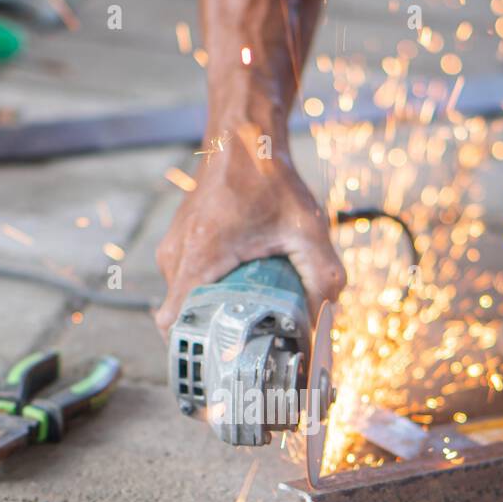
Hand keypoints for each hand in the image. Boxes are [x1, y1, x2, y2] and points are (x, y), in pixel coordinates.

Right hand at [154, 132, 344, 335]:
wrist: (243, 134)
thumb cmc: (268, 177)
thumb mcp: (307, 227)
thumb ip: (323, 274)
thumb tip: (329, 318)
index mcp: (198, 256)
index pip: (173, 322)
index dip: (191, 352)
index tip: (218, 367)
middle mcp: (176, 256)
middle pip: (183, 318)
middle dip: (212, 337)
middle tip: (247, 348)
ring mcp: (173, 249)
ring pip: (186, 301)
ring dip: (212, 313)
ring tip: (248, 316)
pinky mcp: (179, 243)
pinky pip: (188, 282)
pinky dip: (210, 292)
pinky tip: (240, 289)